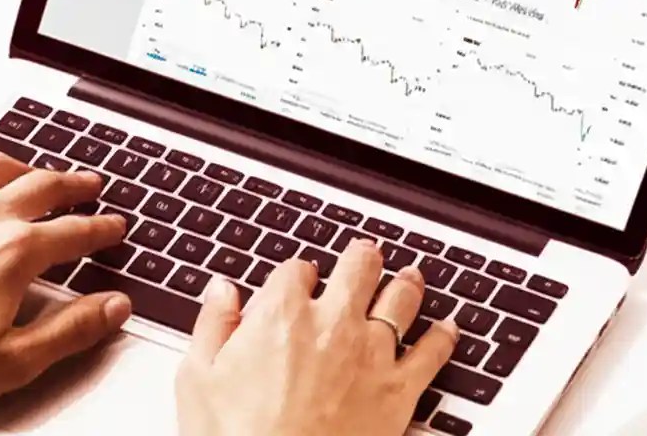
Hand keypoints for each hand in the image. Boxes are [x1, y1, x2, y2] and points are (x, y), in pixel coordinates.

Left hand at [0, 151, 131, 434]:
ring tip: (33, 171)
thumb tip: (113, 307)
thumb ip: (73, 329)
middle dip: (71, 183)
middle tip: (89, 185)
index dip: (102, 228)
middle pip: (38, 186)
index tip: (114, 226)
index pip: (74, 231)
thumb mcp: (17, 361)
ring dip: (20, 166)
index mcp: (14, 253)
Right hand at [176, 240, 458, 435]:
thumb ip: (213, 325)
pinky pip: (432, 352)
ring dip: (405, 284)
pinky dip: (443, 337)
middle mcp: (333, 323)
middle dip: (362, 259)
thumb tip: (222, 292)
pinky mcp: (399, 390)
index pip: (297, 270)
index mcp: (283, 314)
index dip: (298, 274)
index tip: (299, 281)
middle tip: (366, 256)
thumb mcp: (198, 378)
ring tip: (410, 277)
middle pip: (358, 269)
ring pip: (400, 300)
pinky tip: (447, 329)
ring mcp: (371, 354)